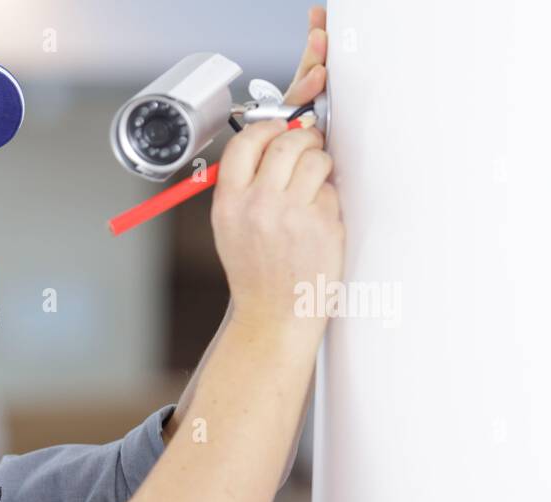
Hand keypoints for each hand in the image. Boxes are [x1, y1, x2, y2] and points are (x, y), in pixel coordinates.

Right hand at [209, 7, 342, 331]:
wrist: (274, 314)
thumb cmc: (255, 272)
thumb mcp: (229, 227)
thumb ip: (244, 185)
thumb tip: (273, 141)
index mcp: (229, 202)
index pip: (246, 142)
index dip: (267, 127)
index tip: (279, 127)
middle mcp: (258, 205)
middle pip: (286, 142)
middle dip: (303, 138)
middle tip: (308, 146)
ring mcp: (293, 214)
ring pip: (316, 159)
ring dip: (320, 165)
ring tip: (314, 184)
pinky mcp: (323, 224)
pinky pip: (332, 191)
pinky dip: (329, 199)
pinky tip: (317, 220)